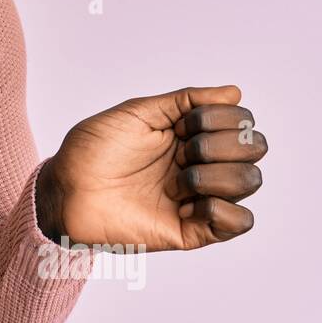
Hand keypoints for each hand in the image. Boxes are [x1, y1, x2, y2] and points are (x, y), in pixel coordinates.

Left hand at [39, 85, 266, 251]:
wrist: (67, 190)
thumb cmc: (92, 150)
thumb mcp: (138, 112)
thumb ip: (186, 100)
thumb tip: (234, 92)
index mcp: (189, 135)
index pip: (241, 121)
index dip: (219, 119)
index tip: (181, 126)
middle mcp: (200, 164)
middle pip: (254, 149)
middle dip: (222, 144)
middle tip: (182, 152)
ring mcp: (198, 197)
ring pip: (249, 181)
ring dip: (216, 175)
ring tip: (178, 182)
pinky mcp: (192, 230)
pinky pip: (239, 223)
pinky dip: (226, 210)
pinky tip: (191, 204)